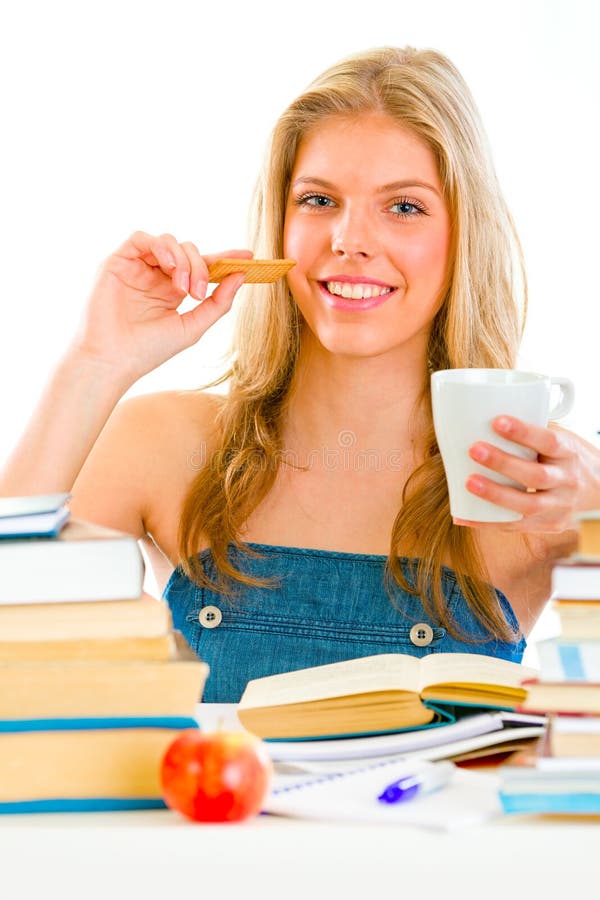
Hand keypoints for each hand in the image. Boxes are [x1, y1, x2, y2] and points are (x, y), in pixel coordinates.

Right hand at [70, 231, 252, 384]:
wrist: (113, 360)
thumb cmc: (149, 350)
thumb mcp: (192, 327)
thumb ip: (217, 303)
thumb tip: (241, 275)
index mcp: (172, 290)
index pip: (201, 266)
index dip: (224, 259)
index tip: (248, 257)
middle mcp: (155, 275)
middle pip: (188, 251)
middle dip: (200, 266)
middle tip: (198, 291)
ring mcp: (137, 267)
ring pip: (169, 242)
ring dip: (182, 259)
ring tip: (182, 287)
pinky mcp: (118, 262)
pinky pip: (141, 238)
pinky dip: (161, 246)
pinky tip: (168, 266)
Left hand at [453, 416, 599, 532]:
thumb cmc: (569, 459)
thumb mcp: (561, 440)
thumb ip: (533, 431)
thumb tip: (484, 417)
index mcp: (569, 453)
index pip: (548, 441)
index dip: (524, 432)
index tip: (497, 421)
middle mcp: (567, 480)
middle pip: (536, 475)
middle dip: (503, 463)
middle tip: (474, 450)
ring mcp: (559, 506)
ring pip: (527, 505)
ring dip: (495, 495)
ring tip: (469, 482)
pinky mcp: (549, 525)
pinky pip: (517, 527)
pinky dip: (488, 523)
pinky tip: (465, 516)